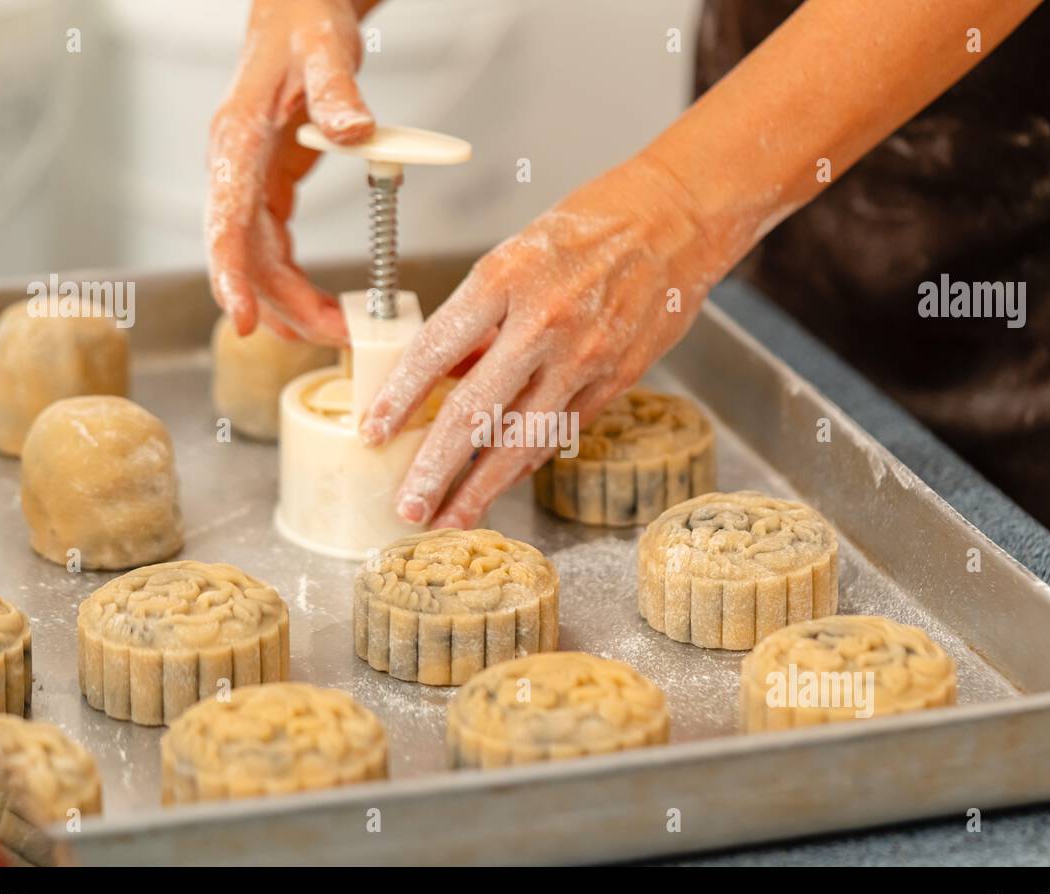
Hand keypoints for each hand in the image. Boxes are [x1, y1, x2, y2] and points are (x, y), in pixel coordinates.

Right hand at [206, 0, 379, 342]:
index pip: (226, 218)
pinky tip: (323, 309)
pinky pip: (273, 252)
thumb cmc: (304, 21)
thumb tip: (354, 132)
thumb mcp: (325, 48)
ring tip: (341, 332)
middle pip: (246, 258)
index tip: (243, 320)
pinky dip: (296, 286)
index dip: (231, 273)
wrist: (295, 9)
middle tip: (342, 337)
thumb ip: (337, 89)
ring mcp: (246, 183)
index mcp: (237, 139)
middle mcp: (232, 168)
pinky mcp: (266, 190)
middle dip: (287, 307)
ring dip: (293, 306)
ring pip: (258, 264)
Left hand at [360, 157, 717, 528]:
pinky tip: (501, 484)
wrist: (675, 219)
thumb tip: (446, 373)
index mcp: (505, 279)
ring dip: (481, 487)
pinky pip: (561, 433)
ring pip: (521, 440)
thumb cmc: (593, 224)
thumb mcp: (518, 254)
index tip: (374, 431)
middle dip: (434, 468)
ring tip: (451, 518)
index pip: (435, 350)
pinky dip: (526, 463)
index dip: (399, 398)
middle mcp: (543, 323)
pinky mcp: (616, 379)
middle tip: (408, 505)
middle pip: (474, 412)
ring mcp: (584, 357)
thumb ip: (482, 317)